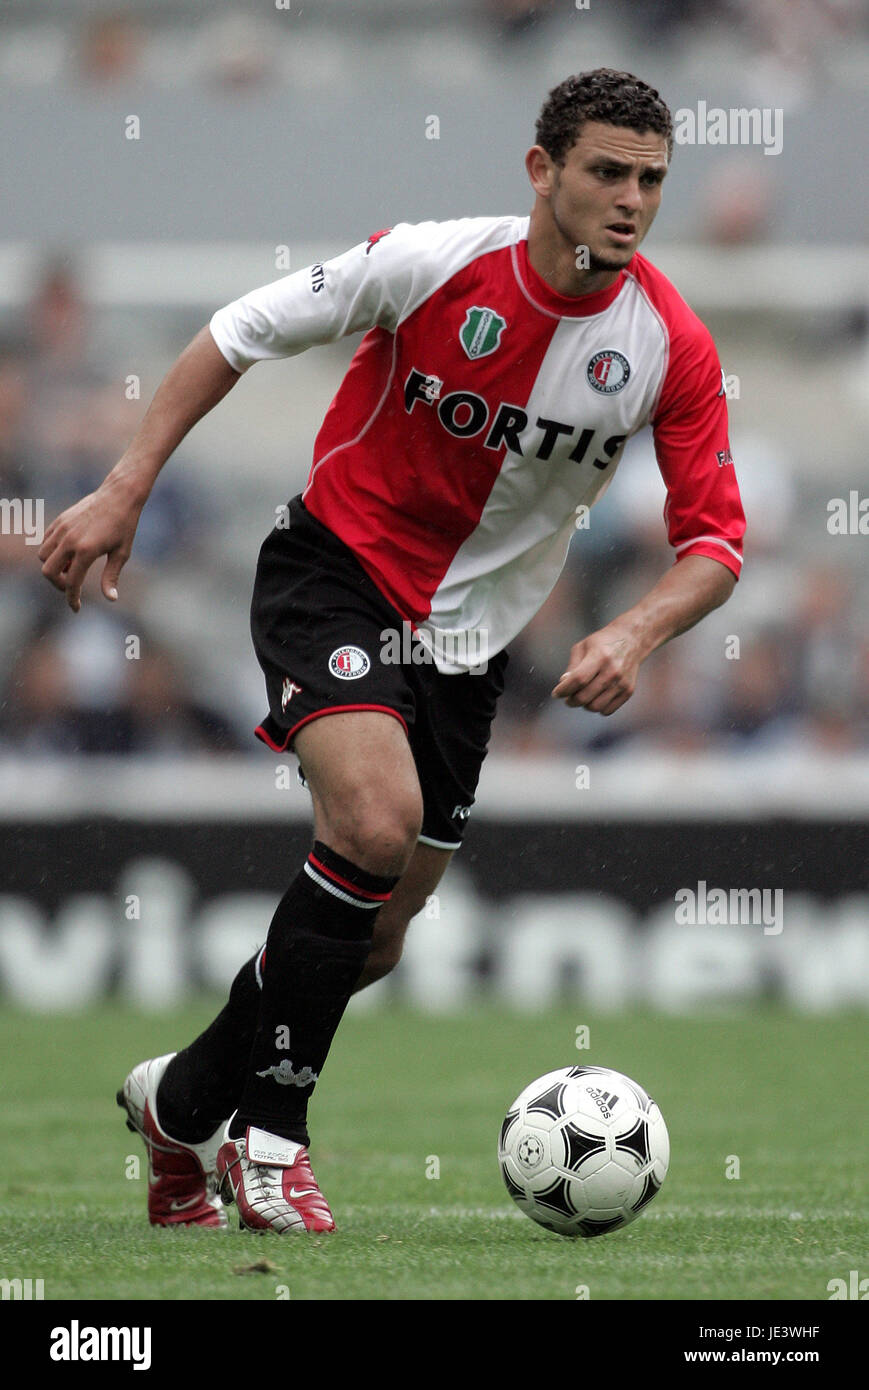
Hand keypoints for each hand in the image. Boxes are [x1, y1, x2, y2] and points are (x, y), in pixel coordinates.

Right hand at [38, 476, 142, 612]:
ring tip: (73, 565)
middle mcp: (70, 540)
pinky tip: (69, 553)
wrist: (119, 496)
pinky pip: (46, 541)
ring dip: (54, 566)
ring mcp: (62, 529)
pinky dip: (53, 552)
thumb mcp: (122, 553)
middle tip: (73, 584)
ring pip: (43, 556)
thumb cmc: (124, 525)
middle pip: (48, 571)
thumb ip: (112, 576)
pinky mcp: (60, 521)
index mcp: (86, 551)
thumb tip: (111, 598)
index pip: (71, 583)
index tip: (76, 607)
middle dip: (58, 584)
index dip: (72, 599)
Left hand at [551, 624, 642, 715]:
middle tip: (567, 697)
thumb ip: (572, 667)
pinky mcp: (628, 691)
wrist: (632, 640)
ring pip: (595, 707)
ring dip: (584, 705)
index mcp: (600, 656)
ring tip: (581, 696)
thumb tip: (563, 684)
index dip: (563, 690)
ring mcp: (622, 682)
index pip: (578, 679)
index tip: (556, 693)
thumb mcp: (582, 647)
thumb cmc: (603, 643)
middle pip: (585, 696)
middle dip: (570, 700)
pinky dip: (597, 708)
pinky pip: (607, 710)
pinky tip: (595, 697)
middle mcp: (612, 670)